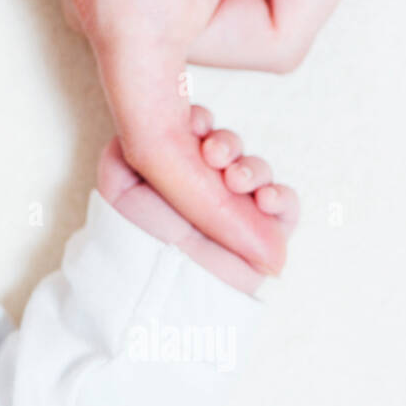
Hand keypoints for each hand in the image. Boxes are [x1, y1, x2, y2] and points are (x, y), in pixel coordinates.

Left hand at [98, 105, 296, 295]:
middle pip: (231, 147)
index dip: (201, 122)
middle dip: (226, 143)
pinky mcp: (268, 233)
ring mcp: (241, 208)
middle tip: (212, 153)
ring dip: (251, 168)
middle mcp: (212, 186)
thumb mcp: (118, 192)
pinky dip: (280, 196)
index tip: (193, 124)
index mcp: (182, 171)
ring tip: (235, 179)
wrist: (161, 283)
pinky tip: (263, 198)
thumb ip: (119, 155)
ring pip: (258, 170)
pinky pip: (287, 204)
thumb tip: (132, 128)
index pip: (201, 132)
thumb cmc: (137, 240)